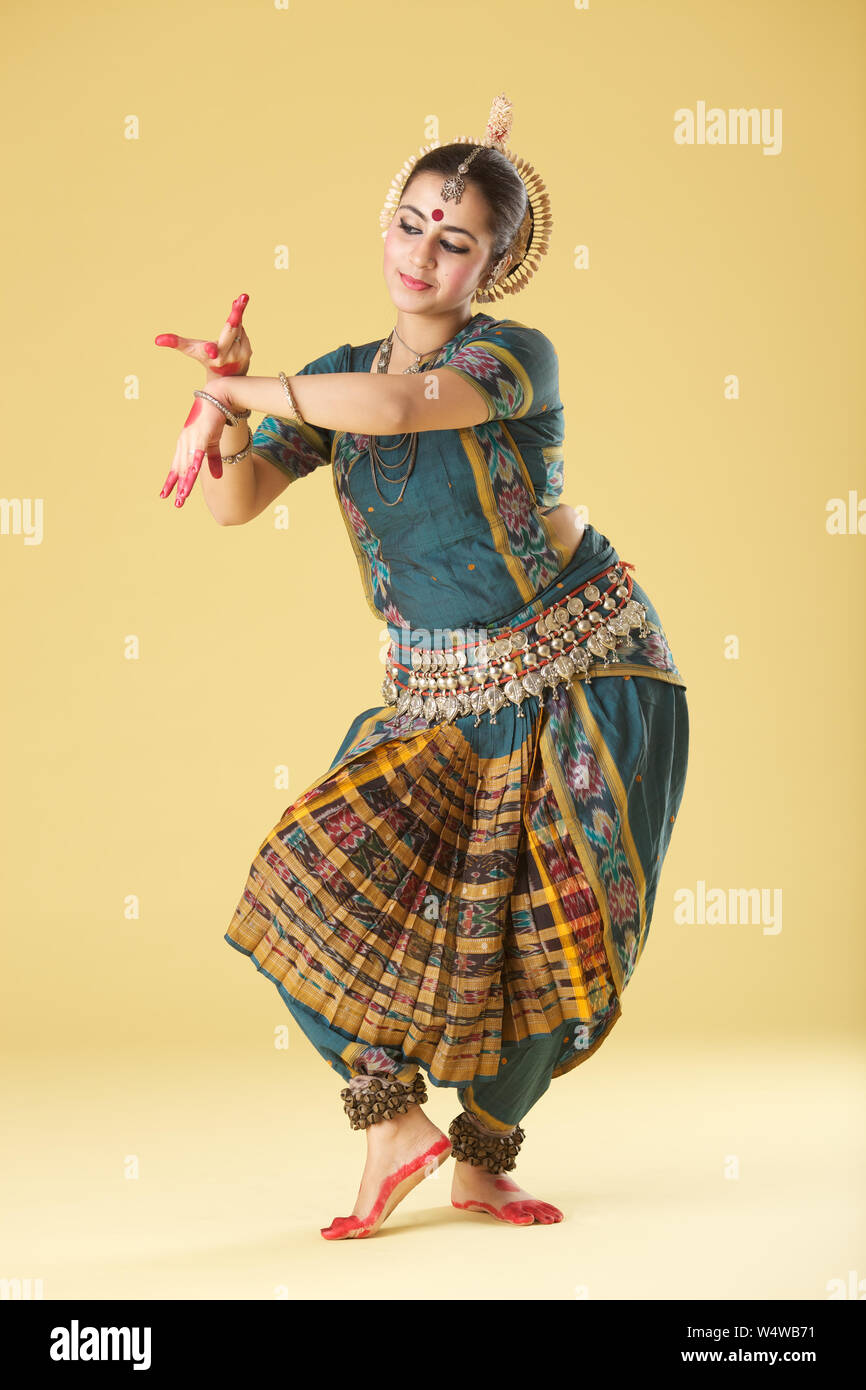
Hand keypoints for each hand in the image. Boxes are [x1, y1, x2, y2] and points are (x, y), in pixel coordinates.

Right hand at [154, 293, 251, 378]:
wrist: (226, 376)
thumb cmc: (205, 358)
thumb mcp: (191, 350)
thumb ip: (175, 343)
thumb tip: (157, 340)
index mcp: (209, 356)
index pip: (208, 351)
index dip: (209, 349)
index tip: (210, 350)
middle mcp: (225, 356)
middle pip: (231, 331)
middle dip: (235, 314)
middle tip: (242, 298)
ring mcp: (240, 354)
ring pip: (238, 327)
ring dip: (236, 315)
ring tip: (239, 302)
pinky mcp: (249, 351)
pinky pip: (243, 330)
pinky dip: (239, 323)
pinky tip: (236, 320)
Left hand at [158, 385, 236, 507]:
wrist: (218, 398)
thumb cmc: (214, 420)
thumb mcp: (213, 444)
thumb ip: (213, 461)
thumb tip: (217, 477)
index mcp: (185, 445)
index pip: (177, 467)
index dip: (171, 481)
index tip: (165, 494)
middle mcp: (185, 442)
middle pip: (181, 468)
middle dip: (178, 486)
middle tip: (176, 502)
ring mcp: (192, 438)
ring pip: (188, 463)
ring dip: (186, 480)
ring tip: (183, 495)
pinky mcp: (202, 433)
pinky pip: (198, 451)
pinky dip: (196, 462)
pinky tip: (194, 473)